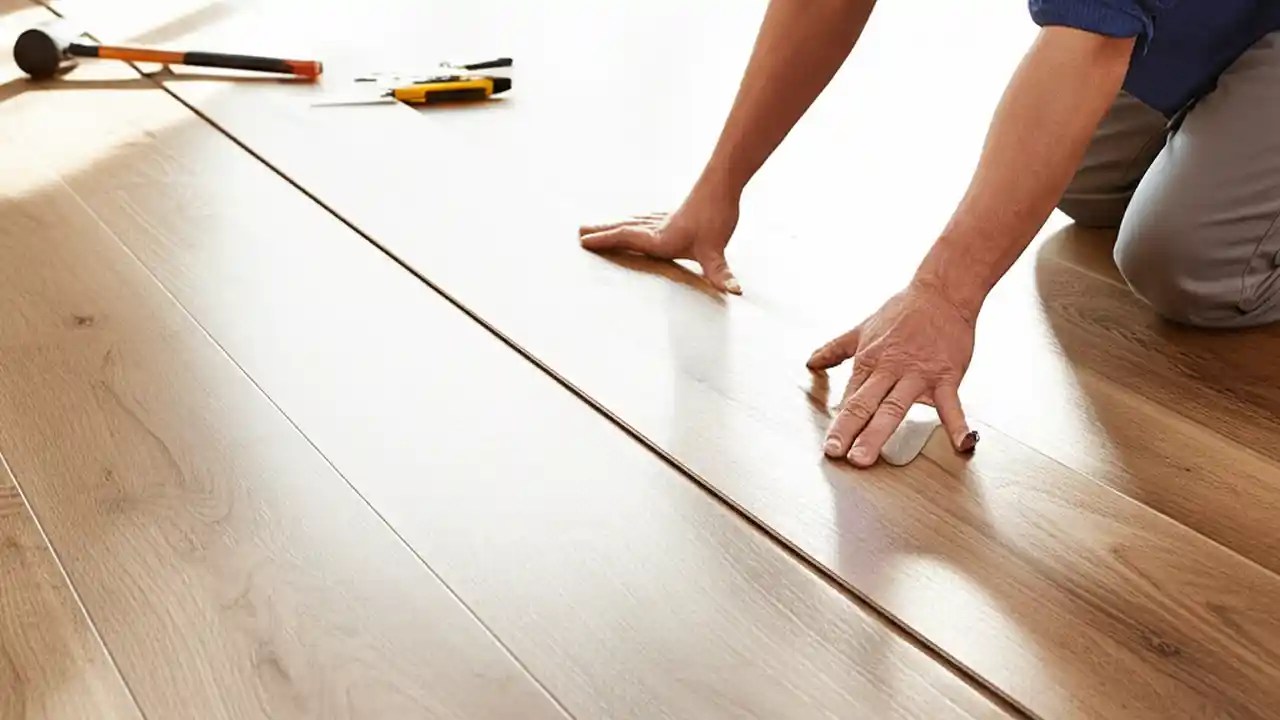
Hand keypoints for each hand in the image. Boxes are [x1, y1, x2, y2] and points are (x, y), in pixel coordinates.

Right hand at [578, 188, 742, 293]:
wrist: (723, 184)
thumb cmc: (717, 217)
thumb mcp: (716, 251)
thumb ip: (721, 273)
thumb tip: (734, 291)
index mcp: (660, 239)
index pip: (626, 238)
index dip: (605, 240)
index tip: (583, 241)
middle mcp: (658, 228)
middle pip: (624, 229)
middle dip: (602, 232)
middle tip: (579, 231)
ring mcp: (665, 219)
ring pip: (633, 222)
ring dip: (614, 225)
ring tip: (598, 225)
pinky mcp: (674, 214)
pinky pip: (645, 219)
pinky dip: (633, 221)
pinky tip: (636, 221)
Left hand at [806, 280, 978, 466]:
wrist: (942, 293)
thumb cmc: (903, 311)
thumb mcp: (862, 329)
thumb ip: (835, 349)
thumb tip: (811, 362)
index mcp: (869, 361)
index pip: (851, 397)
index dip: (839, 422)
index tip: (829, 447)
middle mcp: (889, 370)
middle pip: (865, 404)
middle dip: (848, 429)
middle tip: (836, 454)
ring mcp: (917, 375)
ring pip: (894, 407)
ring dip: (877, 432)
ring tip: (865, 457)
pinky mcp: (946, 376)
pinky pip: (950, 404)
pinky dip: (956, 424)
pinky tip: (961, 445)